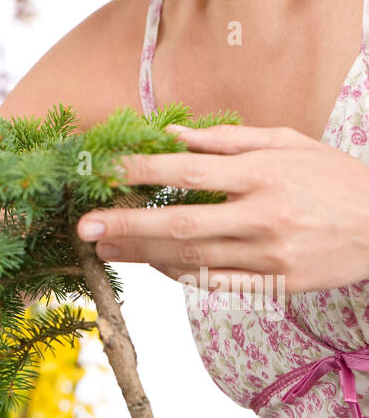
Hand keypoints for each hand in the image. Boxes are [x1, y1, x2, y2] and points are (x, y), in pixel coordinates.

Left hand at [76, 123, 368, 295]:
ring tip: (105, 247)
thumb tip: (172, 133)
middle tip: (84, 227)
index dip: (141, 169)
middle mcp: (263, 215)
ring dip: (143, 253)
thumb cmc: (332, 176)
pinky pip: (218, 283)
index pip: (189, 170)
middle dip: (128, 224)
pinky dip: (182, 274)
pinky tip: (153, 264)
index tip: (103, 170)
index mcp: (264, 173)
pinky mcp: (278, 284)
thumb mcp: (286, 142)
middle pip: (181, 221)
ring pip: (193, 257)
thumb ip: (227, 139)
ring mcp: (270, 254)